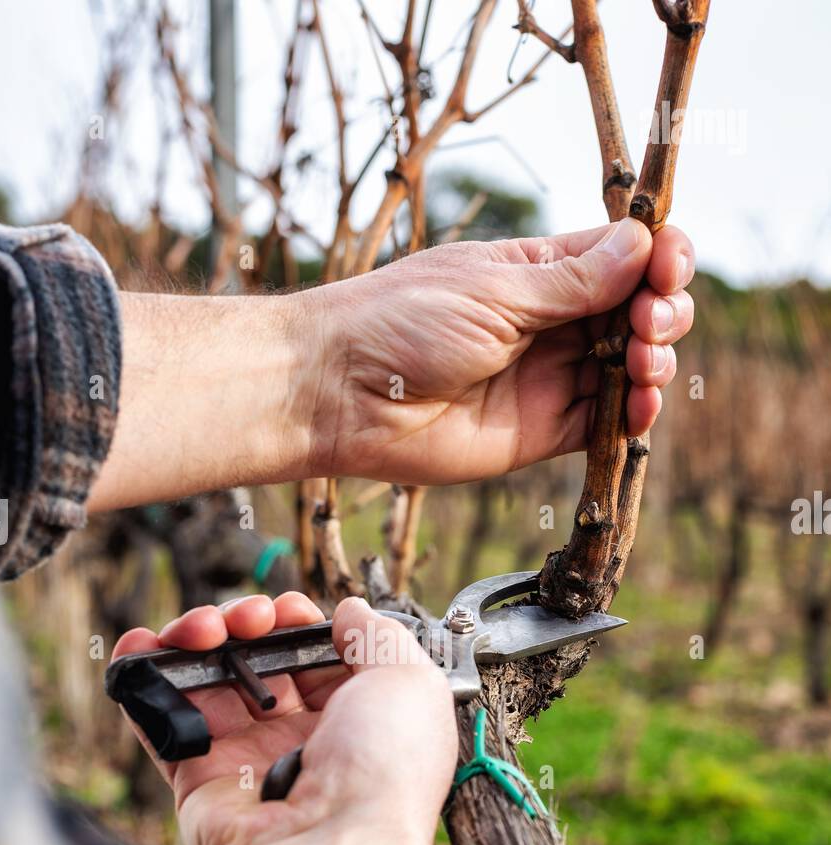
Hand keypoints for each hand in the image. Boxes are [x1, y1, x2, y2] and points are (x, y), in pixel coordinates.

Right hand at [112, 592, 456, 844]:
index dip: (296, 624)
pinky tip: (136, 651)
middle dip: (241, 626)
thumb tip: (349, 612)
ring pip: (207, 687)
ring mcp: (248, 763)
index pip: (317, 658)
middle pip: (257, 665)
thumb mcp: (409, 682)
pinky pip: (162, 727)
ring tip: (193, 633)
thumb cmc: (381, 770)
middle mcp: (304, 742)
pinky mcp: (199, 784)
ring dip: (192, 644)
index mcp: (359, 721)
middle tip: (240, 622)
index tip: (285, 612)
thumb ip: (379, 637)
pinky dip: (141, 686)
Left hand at [305, 218, 693, 483]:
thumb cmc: (402, 322)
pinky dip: (631, 419)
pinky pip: (602, 425)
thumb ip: (572, 281)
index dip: (659, 258)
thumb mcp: (494, 290)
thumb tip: (643, 244)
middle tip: (650, 324)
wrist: (342, 393)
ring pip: (629, 368)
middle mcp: (550, 322)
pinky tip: (640, 410)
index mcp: (538, 270)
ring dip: (656, 363)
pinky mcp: (540, 432)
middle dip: (663, 311)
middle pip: (637, 311)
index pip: (622, 257)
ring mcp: (548, 378)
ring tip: (644, 364)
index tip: (669, 266)